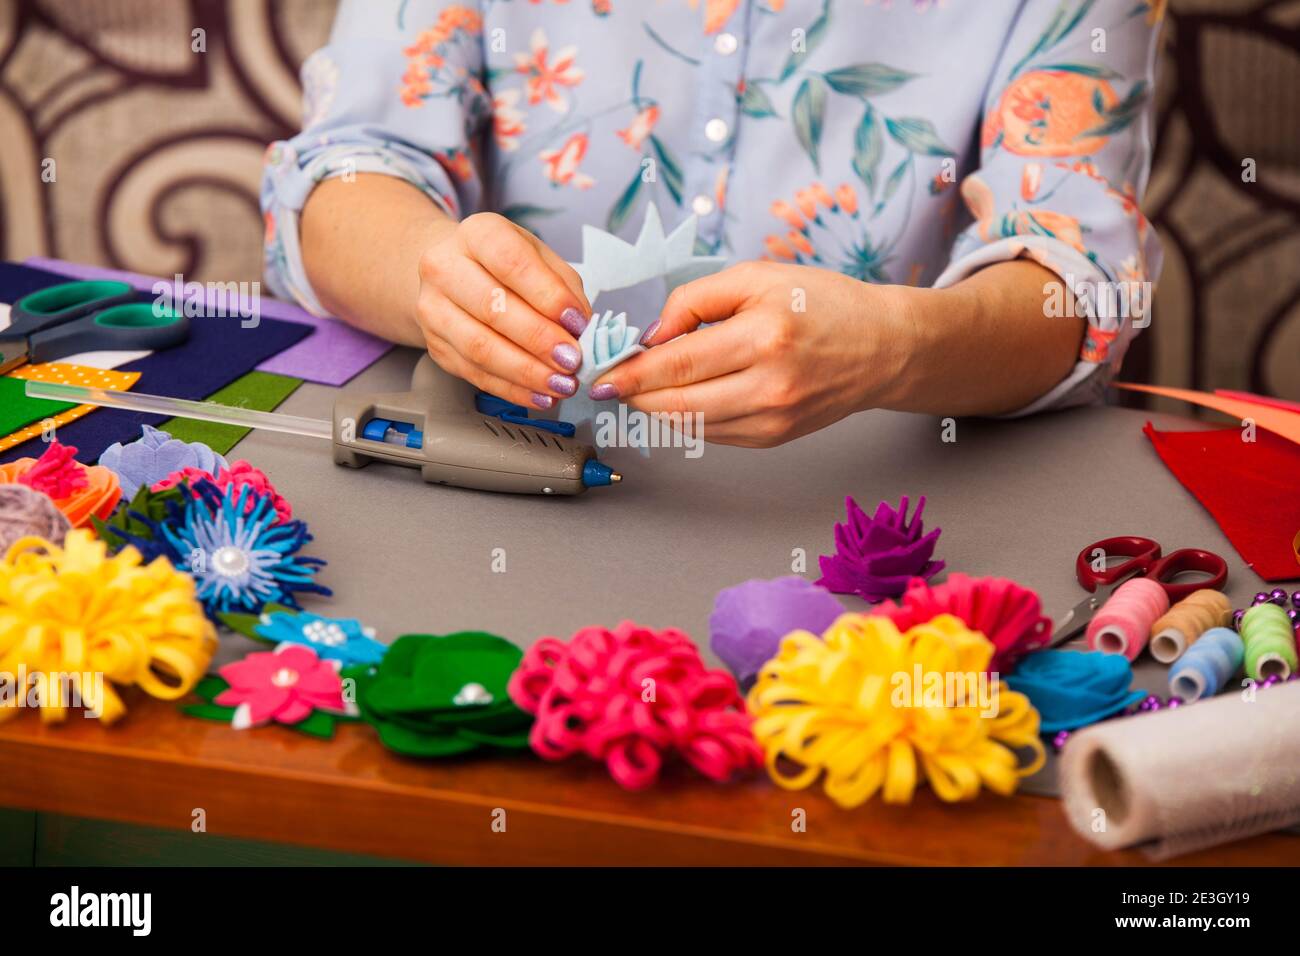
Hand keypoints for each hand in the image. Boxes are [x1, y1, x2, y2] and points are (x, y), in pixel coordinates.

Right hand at [416, 212, 591, 408]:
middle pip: (492, 308)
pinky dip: (512, 389)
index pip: (511, 263)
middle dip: (539, 340)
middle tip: (572, 360)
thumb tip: (580, 330)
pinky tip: (540, 395)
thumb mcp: (540, 258)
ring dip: (526, 372)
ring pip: (480, 347)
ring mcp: (433, 309)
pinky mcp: (435, 345)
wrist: (452, 273)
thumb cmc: (505, 265)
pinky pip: (475, 374)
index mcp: (477, 234)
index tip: (577, 321)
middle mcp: (444, 267)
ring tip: (561, 383)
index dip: (547, 295)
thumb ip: (564, 288)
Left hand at [589, 262, 912, 446]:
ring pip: (690, 425)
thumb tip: (651, 335)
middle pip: (675, 404)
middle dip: (634, 396)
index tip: (601, 377)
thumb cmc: (823, 304)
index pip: (676, 365)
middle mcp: (769, 386)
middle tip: (610, 383)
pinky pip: (713, 433)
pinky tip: (683, 396)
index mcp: (763, 336)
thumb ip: (695, 300)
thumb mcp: (757, 276)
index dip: (629, 374)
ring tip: (643, 387)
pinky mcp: (774, 438)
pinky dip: (688, 417)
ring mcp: (773, 419)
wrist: (884, 347)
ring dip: (657, 409)